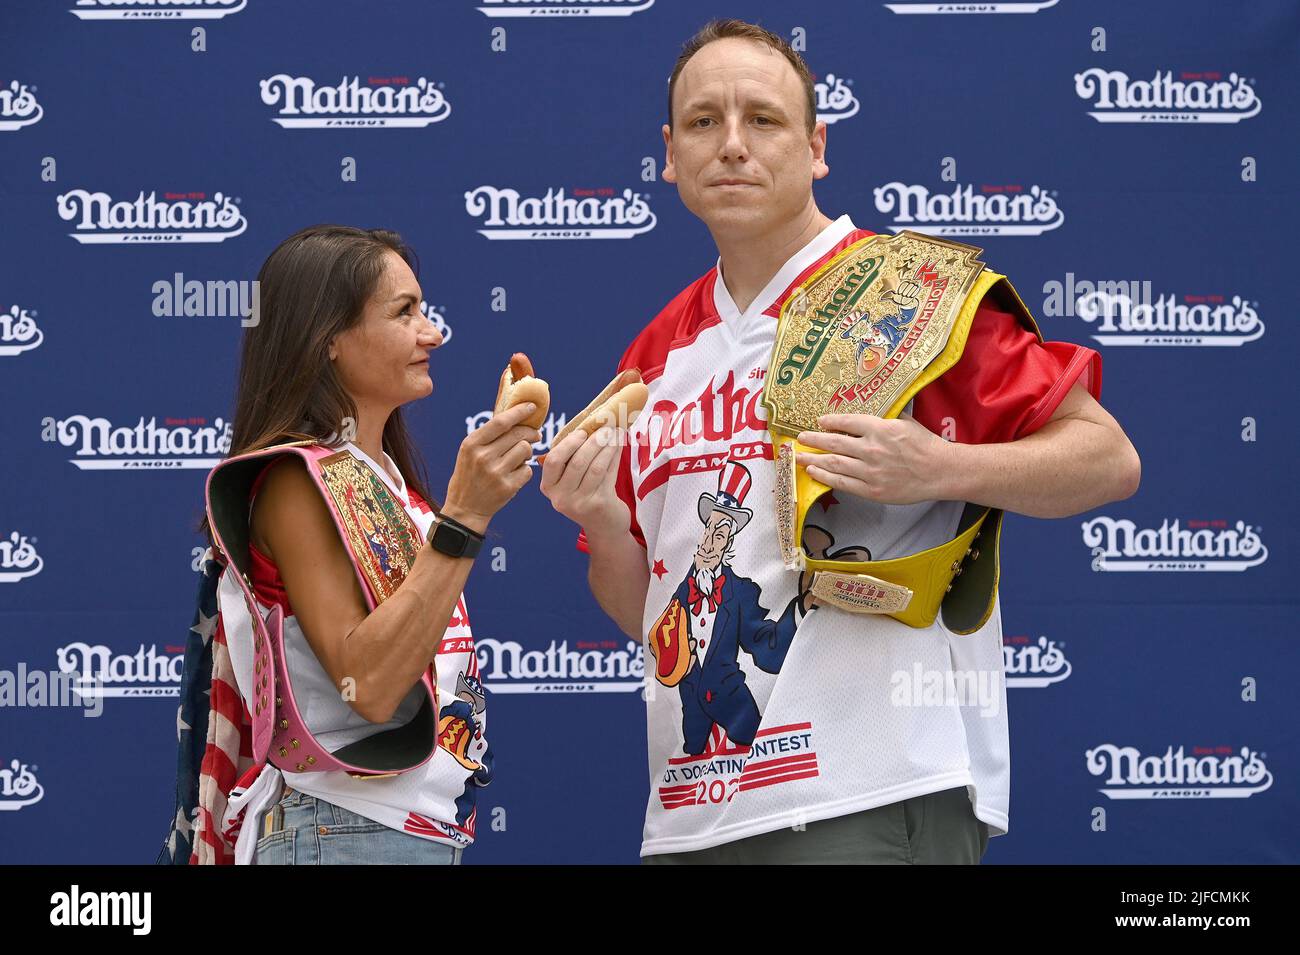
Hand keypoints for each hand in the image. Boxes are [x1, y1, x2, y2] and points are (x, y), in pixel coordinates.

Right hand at [443, 401, 541, 532]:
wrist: (465, 508)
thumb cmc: (469, 474)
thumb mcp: (469, 451)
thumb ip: (488, 435)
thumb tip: (516, 416)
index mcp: (471, 444)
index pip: (500, 422)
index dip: (519, 412)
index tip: (532, 407)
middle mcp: (482, 457)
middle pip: (518, 435)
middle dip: (531, 432)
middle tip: (536, 435)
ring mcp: (495, 473)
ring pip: (526, 450)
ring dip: (528, 452)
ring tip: (521, 457)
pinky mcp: (507, 487)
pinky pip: (528, 470)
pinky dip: (525, 470)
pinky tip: (516, 473)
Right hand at [538, 425, 626, 533]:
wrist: (604, 525)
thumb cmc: (587, 493)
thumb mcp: (572, 479)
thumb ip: (573, 457)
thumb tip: (591, 424)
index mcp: (549, 487)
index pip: (553, 460)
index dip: (569, 443)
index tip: (583, 431)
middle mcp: (560, 498)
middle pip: (577, 462)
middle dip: (594, 441)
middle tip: (606, 426)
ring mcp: (580, 503)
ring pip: (595, 466)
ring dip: (607, 446)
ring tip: (616, 433)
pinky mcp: (599, 504)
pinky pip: (608, 474)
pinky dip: (615, 456)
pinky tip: (619, 445)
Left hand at [795, 411, 949, 504]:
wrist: (940, 472)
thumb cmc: (926, 445)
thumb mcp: (906, 422)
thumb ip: (884, 418)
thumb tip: (869, 413)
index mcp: (880, 428)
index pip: (847, 422)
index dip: (830, 421)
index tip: (819, 421)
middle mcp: (871, 448)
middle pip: (834, 442)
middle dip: (814, 440)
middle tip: (800, 439)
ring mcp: (870, 470)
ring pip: (834, 463)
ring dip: (814, 459)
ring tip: (800, 457)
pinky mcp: (872, 490)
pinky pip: (843, 483)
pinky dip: (826, 477)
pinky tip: (815, 472)